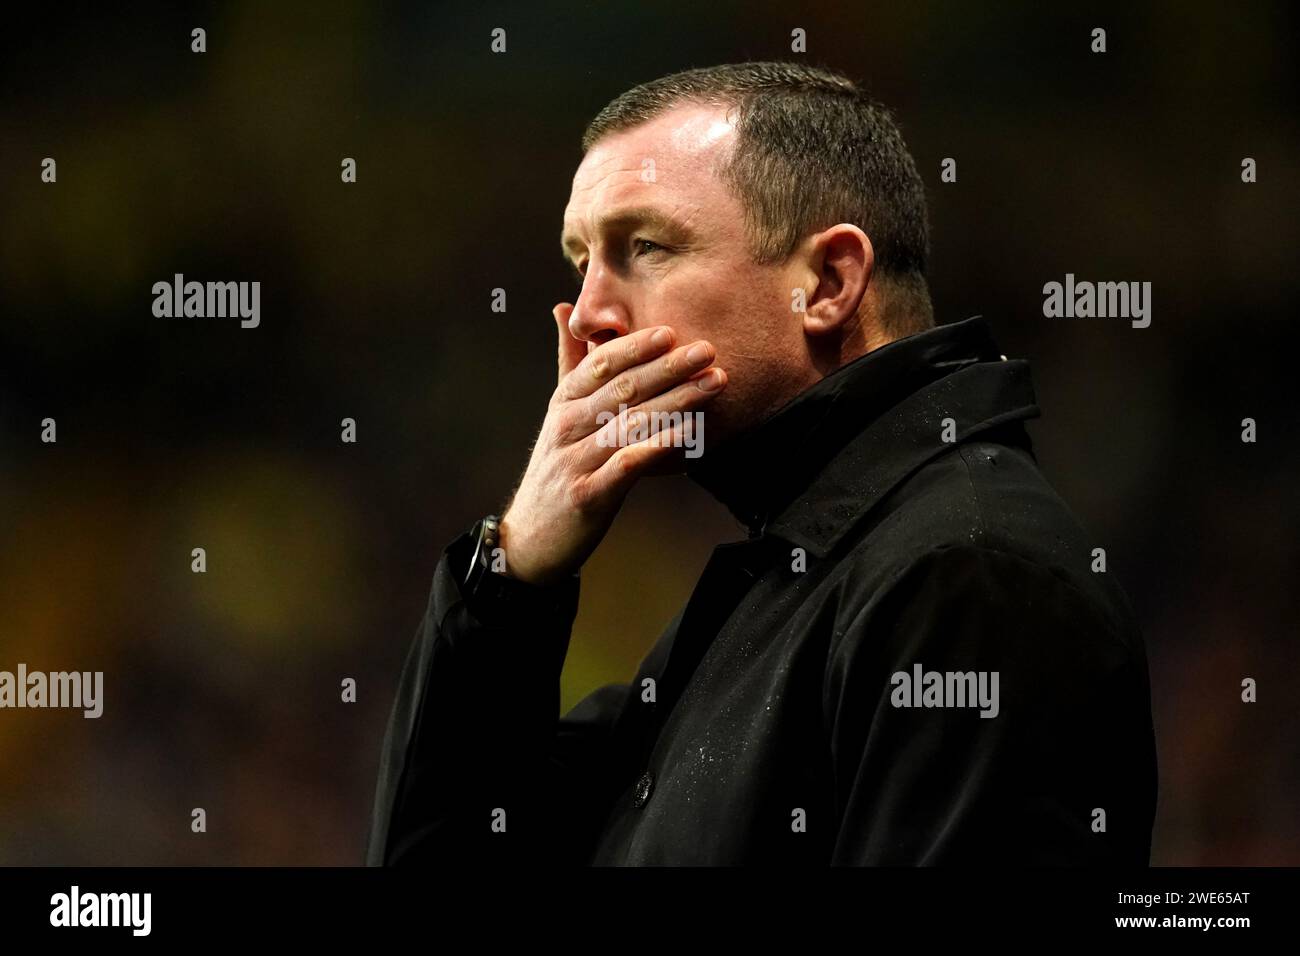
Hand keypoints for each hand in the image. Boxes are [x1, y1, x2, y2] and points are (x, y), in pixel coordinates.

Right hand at [498, 303, 727, 584]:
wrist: (529, 539)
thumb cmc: (556, 471)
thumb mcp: (559, 413)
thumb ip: (569, 362)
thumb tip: (563, 307)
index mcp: (564, 403)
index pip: (600, 364)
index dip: (635, 346)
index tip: (672, 332)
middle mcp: (568, 426)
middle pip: (623, 389)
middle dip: (669, 367)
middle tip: (707, 350)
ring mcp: (577, 461)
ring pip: (631, 422)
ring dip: (677, 399)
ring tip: (713, 382)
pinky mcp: (589, 495)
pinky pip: (628, 465)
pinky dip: (657, 447)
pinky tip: (687, 433)